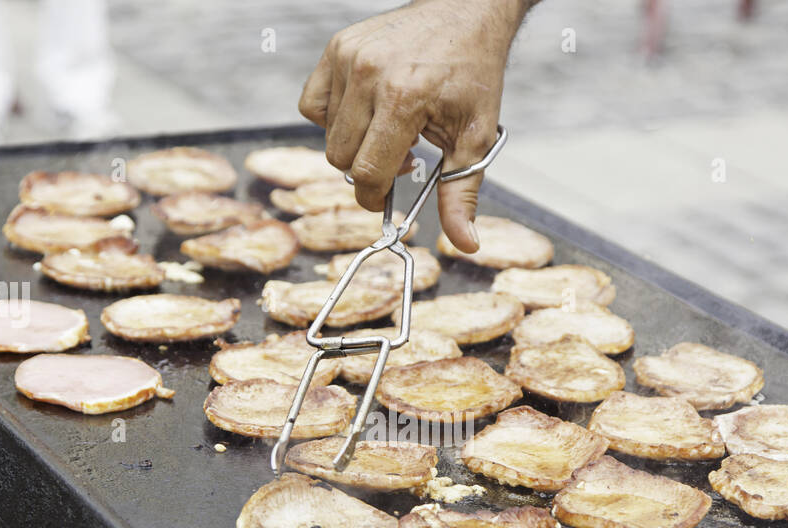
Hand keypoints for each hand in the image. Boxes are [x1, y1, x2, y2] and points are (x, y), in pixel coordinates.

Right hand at [299, 0, 531, 252]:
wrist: (465, 13)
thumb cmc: (472, 74)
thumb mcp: (475, 138)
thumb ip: (462, 193)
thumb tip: (465, 245)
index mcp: (404, 98)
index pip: (366, 172)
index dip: (374, 195)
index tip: (387, 196)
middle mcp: (368, 74)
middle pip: (340, 158)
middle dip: (366, 170)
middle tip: (399, 156)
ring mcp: (347, 57)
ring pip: (326, 135)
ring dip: (353, 143)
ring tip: (388, 128)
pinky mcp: (336, 47)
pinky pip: (312, 104)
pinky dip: (331, 119)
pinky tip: (363, 113)